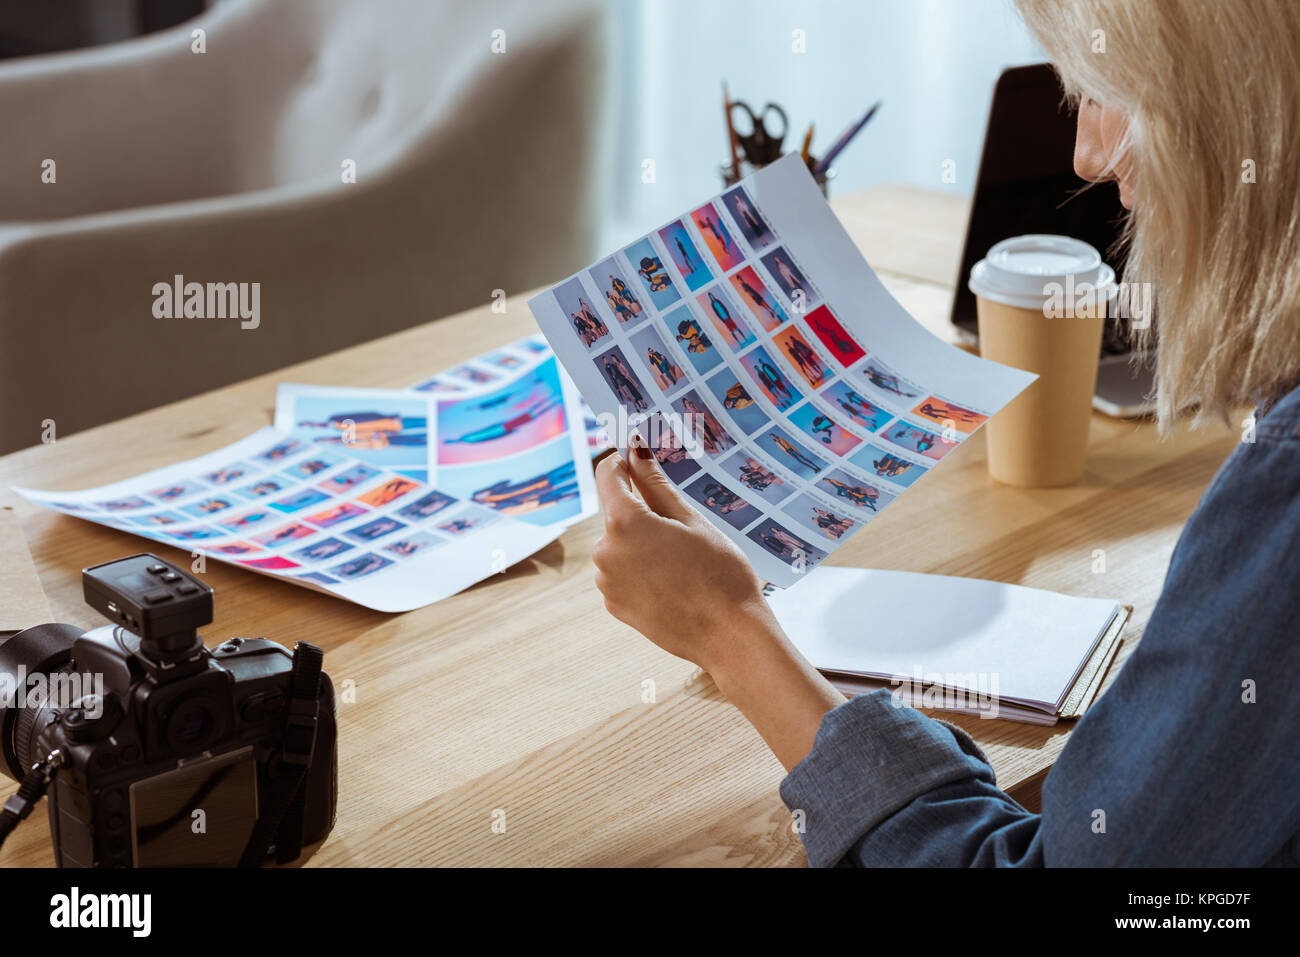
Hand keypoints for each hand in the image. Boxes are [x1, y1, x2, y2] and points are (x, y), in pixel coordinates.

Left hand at [591, 435, 768, 671]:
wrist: (730, 636)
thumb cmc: (720, 572)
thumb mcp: (691, 520)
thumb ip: (656, 483)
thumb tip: (635, 447)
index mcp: (624, 523)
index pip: (608, 474)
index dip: (624, 462)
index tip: (642, 461)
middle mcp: (605, 551)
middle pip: (617, 514)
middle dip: (643, 513)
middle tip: (684, 530)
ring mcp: (606, 582)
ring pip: (620, 546)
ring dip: (643, 545)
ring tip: (683, 564)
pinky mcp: (614, 606)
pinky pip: (623, 574)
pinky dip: (642, 572)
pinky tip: (673, 584)